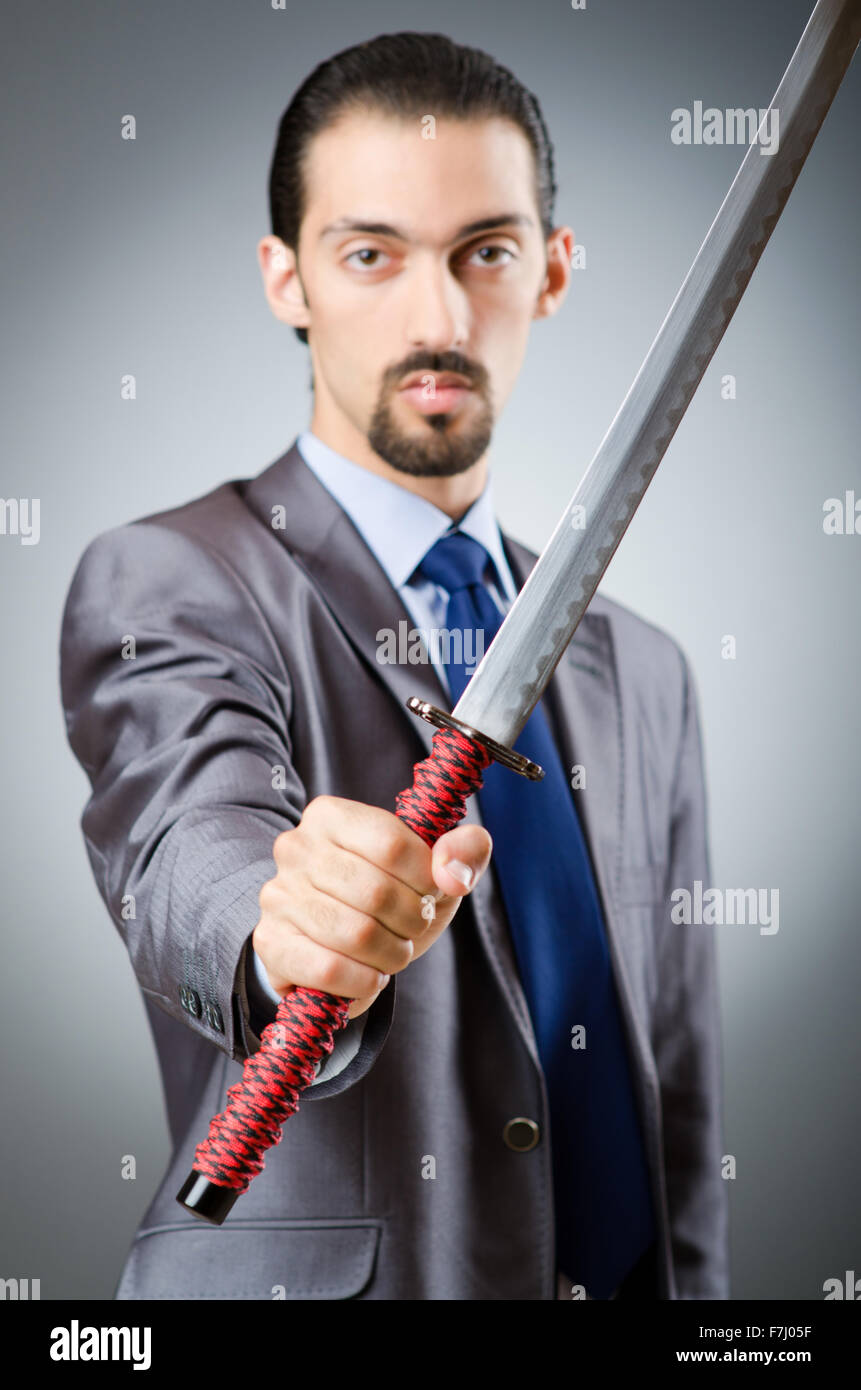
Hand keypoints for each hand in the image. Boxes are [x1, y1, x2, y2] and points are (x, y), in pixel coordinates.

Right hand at [253, 795, 491, 1018]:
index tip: (431, 892)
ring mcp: (277, 895)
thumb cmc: (393, 896)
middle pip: (375, 893)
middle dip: (411, 921)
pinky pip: (327, 970)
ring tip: (392, 951)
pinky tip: (369, 975)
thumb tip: (451, 875)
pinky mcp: (270, 942)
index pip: (391, 843)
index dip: (425, 878)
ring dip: (390, 955)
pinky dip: (363, 981)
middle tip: (412, 928)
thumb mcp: (436, 867)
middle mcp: (295, 847)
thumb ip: (465, 850)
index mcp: (331, 815)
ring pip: (355, 935)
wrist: (341, 945)